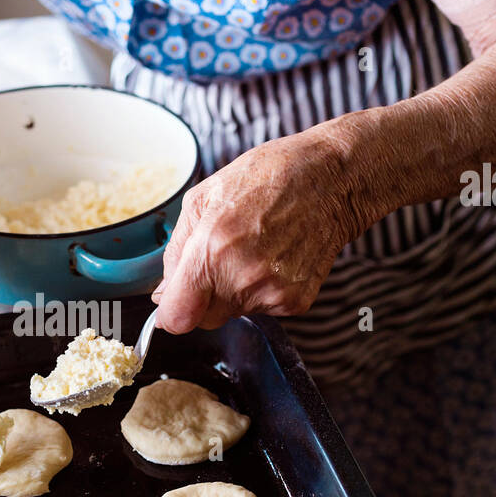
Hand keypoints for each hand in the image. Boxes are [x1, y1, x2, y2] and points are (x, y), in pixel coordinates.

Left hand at [154, 133, 361, 332]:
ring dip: (233, 291)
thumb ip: (175, 252)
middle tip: (220, 259)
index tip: (173, 303)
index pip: (177, 317)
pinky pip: (262, 309)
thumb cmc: (268, 177)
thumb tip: (164, 294)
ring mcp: (271, 292)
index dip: (170, 313)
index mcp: (211, 249)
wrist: (331, 179)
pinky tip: (273, 258)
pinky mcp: (295, 301)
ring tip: (252, 250)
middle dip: (203, 297)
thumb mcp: (202, 197)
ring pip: (232, 313)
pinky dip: (261, 291)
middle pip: (203, 319)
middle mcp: (241, 277)